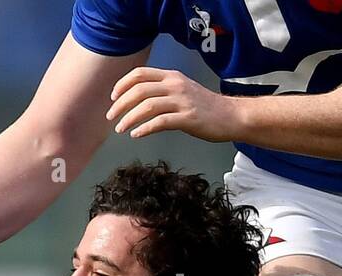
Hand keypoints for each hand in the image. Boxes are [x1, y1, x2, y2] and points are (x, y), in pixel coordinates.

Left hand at [107, 68, 243, 142]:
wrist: (231, 116)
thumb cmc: (203, 106)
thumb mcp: (181, 90)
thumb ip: (161, 91)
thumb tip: (134, 100)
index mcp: (172, 77)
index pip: (140, 74)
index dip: (122, 85)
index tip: (113, 98)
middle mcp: (176, 86)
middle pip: (139, 90)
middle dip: (120, 104)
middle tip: (110, 117)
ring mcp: (183, 101)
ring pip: (147, 106)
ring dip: (129, 118)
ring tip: (120, 129)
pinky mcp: (188, 118)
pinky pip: (161, 122)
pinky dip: (145, 128)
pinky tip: (136, 135)